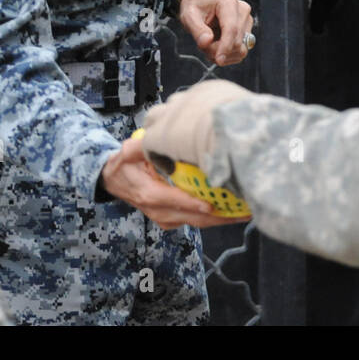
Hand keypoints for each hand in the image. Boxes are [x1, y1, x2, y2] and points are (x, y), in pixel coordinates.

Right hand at [100, 137, 245, 228]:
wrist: (114, 182)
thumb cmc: (125, 165)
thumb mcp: (128, 153)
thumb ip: (138, 147)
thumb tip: (152, 138)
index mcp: (149, 193)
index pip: (175, 200)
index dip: (194, 203)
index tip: (213, 203)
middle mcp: (159, 210)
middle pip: (193, 217)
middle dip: (219, 216)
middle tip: (244, 210)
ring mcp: (165, 218)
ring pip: (197, 222)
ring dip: (221, 219)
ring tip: (244, 212)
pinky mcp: (171, 220)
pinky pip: (195, 220)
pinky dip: (214, 217)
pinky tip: (232, 211)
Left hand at [142, 79, 251, 167]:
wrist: (235, 131)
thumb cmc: (252, 128)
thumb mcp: (252, 118)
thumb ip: (246, 123)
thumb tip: (255, 134)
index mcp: (213, 91)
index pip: (196, 100)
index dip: (195, 117)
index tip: (201, 132)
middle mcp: (189, 97)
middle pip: (172, 105)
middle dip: (172, 120)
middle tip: (180, 140)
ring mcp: (171, 114)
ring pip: (154, 119)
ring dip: (159, 135)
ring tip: (168, 154)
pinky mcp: (159, 135)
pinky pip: (149, 145)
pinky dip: (158, 158)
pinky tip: (170, 169)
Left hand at [178, 0, 252, 65]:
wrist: (200, 5)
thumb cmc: (195, 8)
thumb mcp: (189, 16)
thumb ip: (196, 29)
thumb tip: (207, 42)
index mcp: (228, 2)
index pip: (232, 28)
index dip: (226, 46)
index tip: (218, 59)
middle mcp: (242, 10)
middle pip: (237, 41)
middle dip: (219, 50)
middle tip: (203, 47)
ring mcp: (246, 21)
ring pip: (241, 49)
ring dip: (223, 54)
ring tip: (209, 47)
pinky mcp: (247, 31)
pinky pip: (241, 51)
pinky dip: (227, 55)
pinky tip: (216, 48)